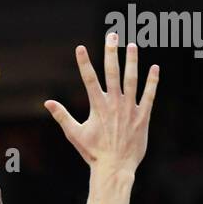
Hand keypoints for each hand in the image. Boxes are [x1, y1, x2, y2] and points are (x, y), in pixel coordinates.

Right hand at [45, 35, 158, 173]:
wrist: (115, 168)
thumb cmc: (94, 153)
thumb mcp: (75, 135)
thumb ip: (62, 116)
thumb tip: (47, 103)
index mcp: (98, 107)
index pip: (89, 79)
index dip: (84, 63)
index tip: (80, 47)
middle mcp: (114, 104)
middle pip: (112, 73)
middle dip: (111, 52)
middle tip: (112, 35)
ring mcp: (130, 109)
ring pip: (132, 79)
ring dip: (132, 61)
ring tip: (132, 45)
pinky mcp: (143, 117)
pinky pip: (149, 95)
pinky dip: (152, 82)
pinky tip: (155, 68)